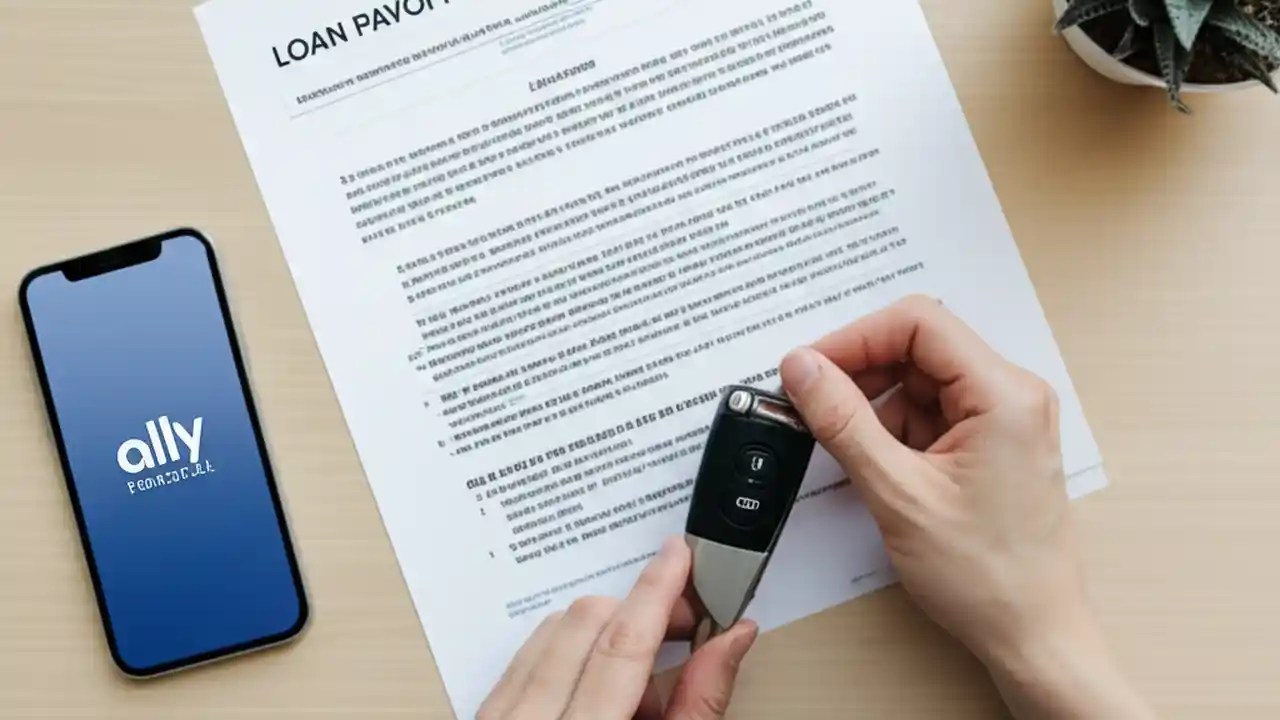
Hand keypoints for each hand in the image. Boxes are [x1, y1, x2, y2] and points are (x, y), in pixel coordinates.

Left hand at [478, 537, 757, 719]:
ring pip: (550, 635)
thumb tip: (732, 640)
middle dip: (640, 613)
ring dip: (604, 635)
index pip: (622, 647)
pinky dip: (567, 656)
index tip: (680, 556)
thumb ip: (701, 704)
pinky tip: (599, 688)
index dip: (657, 591)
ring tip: (643, 682)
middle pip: (584, 626)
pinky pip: (526, 662)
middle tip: (687, 630)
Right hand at [779, 295, 1152, 719]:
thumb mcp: (897, 494)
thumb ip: (843, 422)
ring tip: (848, 449)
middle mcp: (1011, 394)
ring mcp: (1004, 418)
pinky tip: (878, 466)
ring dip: (875, 405)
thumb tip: (800, 368)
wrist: (1032, 635)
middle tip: (812, 405)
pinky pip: (931, 411)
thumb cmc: (983, 575)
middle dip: (861, 371)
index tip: (808, 369)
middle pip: (919, 346)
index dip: (855, 338)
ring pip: (920, 380)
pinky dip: (894, 429)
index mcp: (1003, 394)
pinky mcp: (991, 442)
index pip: (919, 323)